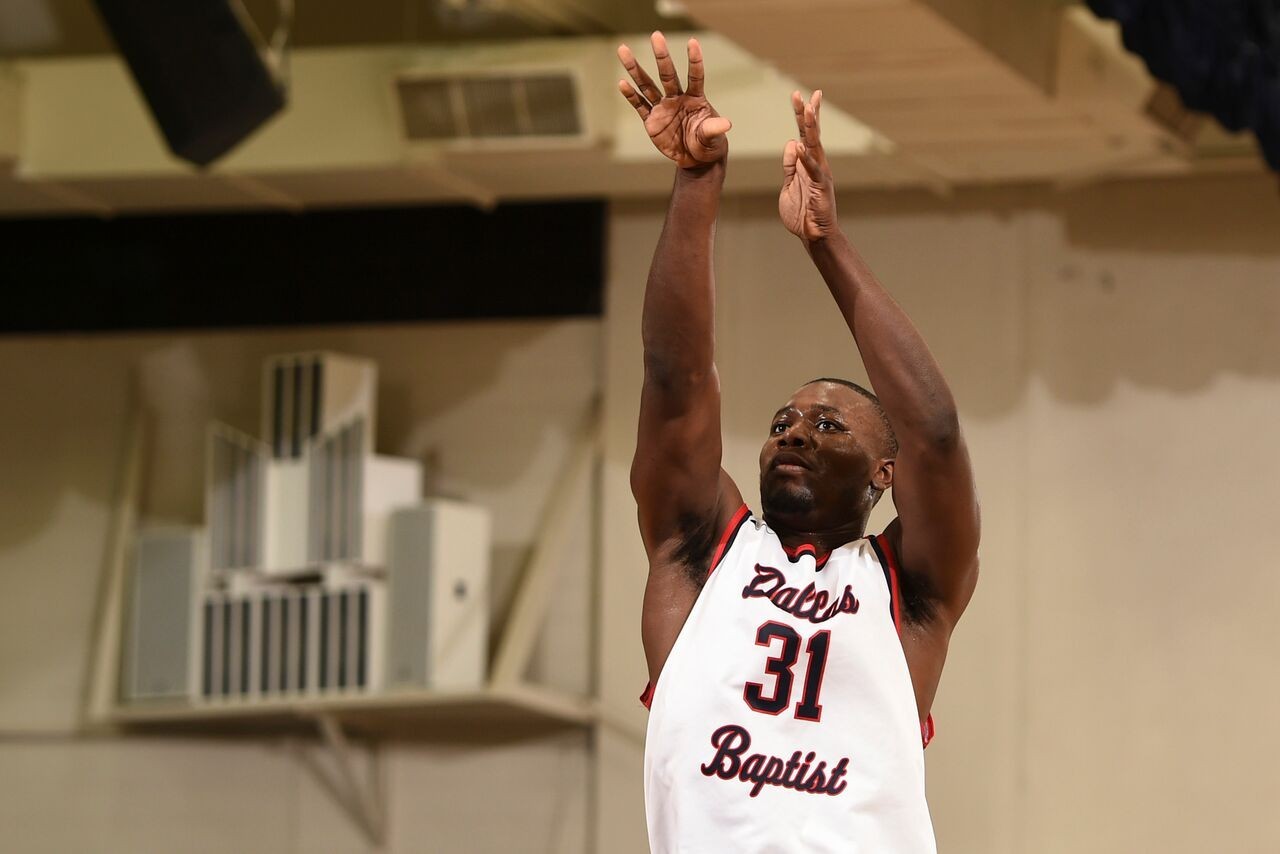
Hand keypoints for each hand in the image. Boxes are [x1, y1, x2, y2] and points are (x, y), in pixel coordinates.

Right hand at [618, 33, 730, 169]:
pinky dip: (631, 95)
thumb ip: (714, 128)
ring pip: (647, 85)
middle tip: (656, 35)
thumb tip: (726, 124)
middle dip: (662, 56)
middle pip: (667, 74)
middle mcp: (677, 98)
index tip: (693, 42)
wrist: (693, 159)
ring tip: (623, 50)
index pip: (695, 76)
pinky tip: (622, 83)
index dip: (694, 60)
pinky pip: (640, 105)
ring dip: (635, 69)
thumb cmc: (707, 143)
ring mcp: (663, 107)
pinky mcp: (651, 120)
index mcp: (695, 99)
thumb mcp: (712, 137)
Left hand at [779, 90, 838, 241]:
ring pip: (815, 147)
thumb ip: (789, 166)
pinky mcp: (821, 187)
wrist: (813, 235)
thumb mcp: (789, 185)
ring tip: (807, 110)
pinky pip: (812, 171)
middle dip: (806, 114)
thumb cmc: (801, 212)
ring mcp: (820, 174)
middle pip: (811, 134)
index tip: (799, 96)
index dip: (803, 116)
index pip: (805, 135)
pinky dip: (805, 159)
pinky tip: (799, 146)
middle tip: (800, 94)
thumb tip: (791, 143)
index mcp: (807, 163)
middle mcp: (816, 164)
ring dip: (811, 128)